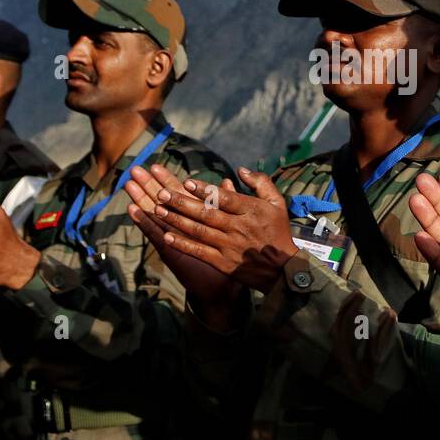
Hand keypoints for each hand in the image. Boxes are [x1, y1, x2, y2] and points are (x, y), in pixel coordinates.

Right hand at [125, 164, 246, 329]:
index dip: (166, 180)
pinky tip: (132, 209)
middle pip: (161, 202)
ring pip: (153, 215)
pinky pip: (155, 234)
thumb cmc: (228, 258)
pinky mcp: (169, 251)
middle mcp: (180, 227)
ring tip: (128, 184)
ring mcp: (172, 239)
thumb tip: (228, 182)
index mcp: (194, 219)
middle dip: (148, 185)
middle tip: (134, 169)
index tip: (155, 165)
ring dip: (140, 199)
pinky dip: (144, 222)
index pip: (178, 195)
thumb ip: (229, 203)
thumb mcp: (232, 225)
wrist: (222, 286)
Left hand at [141, 164, 298, 293]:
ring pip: (199, 231)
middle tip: (161, 193)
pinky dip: (182, 244)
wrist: (281, 269)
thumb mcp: (277, 203)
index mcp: (251, 210)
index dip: (205, 190)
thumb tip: (241, 169)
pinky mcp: (222, 262)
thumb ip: (261, 183)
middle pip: (206, 213)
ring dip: (177, 220)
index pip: (224, 198)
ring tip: (158, 210)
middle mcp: (238, 227)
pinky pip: (199, 251)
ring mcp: (228, 246)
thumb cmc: (278, 232)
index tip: (187, 182)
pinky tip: (166, 236)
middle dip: (182, 203)